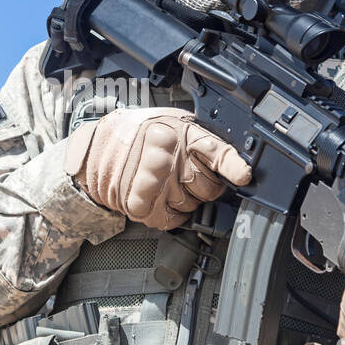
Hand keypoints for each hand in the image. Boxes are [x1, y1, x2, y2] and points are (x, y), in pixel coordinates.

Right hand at [64, 107, 251, 230]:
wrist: (100, 149)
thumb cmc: (142, 136)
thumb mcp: (175, 124)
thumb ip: (202, 141)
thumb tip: (234, 165)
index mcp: (179, 132)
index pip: (214, 150)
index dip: (232, 165)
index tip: (244, 175)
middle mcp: (167, 156)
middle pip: (209, 188)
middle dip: (205, 186)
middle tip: (188, 173)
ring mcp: (153, 183)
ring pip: (192, 206)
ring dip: (185, 200)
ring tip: (167, 181)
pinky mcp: (141, 205)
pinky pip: (172, 220)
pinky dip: (171, 214)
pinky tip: (160, 197)